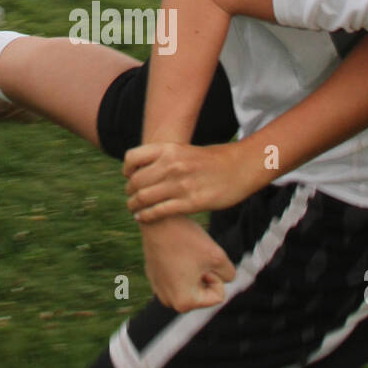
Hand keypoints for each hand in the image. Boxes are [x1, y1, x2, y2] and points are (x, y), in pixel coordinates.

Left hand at [125, 140, 268, 222]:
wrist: (240, 167)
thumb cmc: (212, 160)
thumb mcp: (184, 150)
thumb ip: (164, 158)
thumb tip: (142, 170)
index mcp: (169, 149)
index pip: (132, 158)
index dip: (126, 170)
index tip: (129, 177)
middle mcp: (172, 165)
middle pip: (136, 181)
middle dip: (130, 191)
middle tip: (131, 197)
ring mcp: (181, 184)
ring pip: (144, 198)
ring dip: (134, 205)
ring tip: (134, 209)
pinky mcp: (190, 203)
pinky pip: (159, 212)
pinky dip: (145, 216)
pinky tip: (142, 218)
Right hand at [140, 216, 235, 312]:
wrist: (158, 219)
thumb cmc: (187, 238)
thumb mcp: (218, 257)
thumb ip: (229, 275)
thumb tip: (223, 279)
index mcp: (184, 303)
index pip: (218, 296)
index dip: (216, 276)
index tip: (202, 262)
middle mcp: (168, 302)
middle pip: (204, 293)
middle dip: (205, 276)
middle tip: (193, 258)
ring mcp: (159, 290)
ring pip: (192, 285)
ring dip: (194, 272)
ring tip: (185, 255)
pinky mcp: (154, 278)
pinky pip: (179, 278)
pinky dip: (182, 267)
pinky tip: (175, 252)